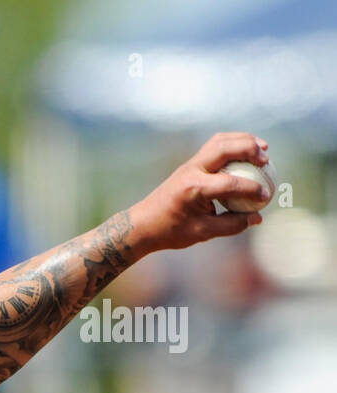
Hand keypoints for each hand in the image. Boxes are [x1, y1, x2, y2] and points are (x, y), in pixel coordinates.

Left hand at [129, 132, 269, 254]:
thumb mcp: (202, 232)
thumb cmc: (171, 230)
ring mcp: (190, 165)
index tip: (266, 196)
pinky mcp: (191, 164)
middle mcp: (191, 171)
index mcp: (193, 189)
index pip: (230, 183)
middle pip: (224, 147)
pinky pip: (215, 146)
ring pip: (219, 141)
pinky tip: (247, 153)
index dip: (252, 189)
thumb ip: (232, 225)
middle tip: (267, 160)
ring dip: (243, 141)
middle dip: (249, 149)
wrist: (143, 223)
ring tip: (263, 149)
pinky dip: (233, 144)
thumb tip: (257, 218)